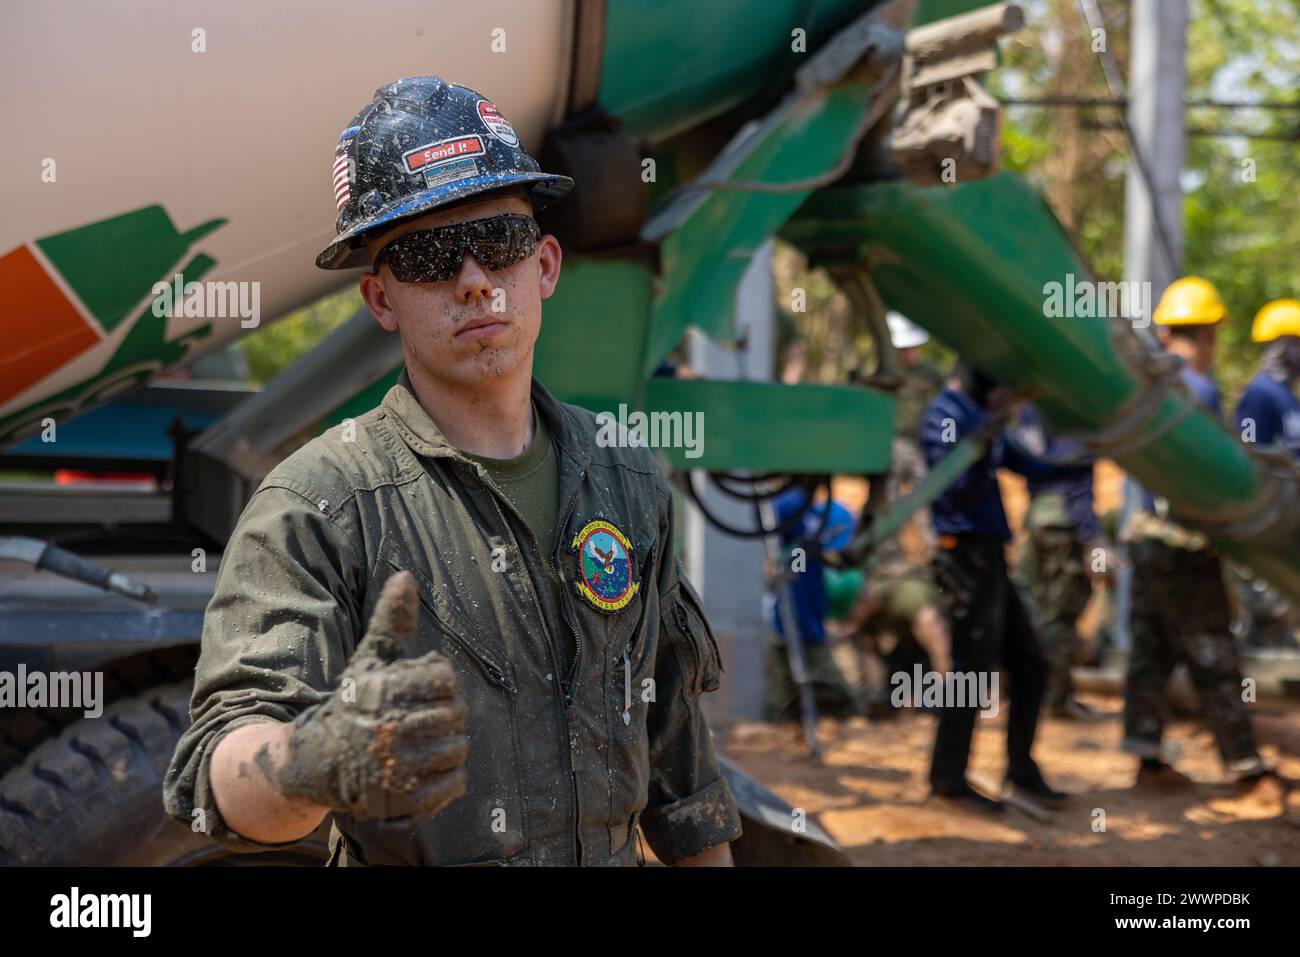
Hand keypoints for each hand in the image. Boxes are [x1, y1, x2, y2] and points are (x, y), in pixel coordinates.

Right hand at [272, 572, 468, 820]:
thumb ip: (391, 621)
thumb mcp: (369, 660)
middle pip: (457, 714)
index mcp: (384, 691)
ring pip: (460, 749)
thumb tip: (406, 576)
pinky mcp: (403, 801)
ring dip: (450, 746)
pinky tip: (426, 768)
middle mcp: (389, 730)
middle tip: (421, 719)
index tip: (419, 690)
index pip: (445, 678)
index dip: (439, 683)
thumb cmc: (354, 703)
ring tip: (423, 743)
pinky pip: (455, 784)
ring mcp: (397, 770)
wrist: (319, 762)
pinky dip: (449, 778)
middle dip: (446, 714)